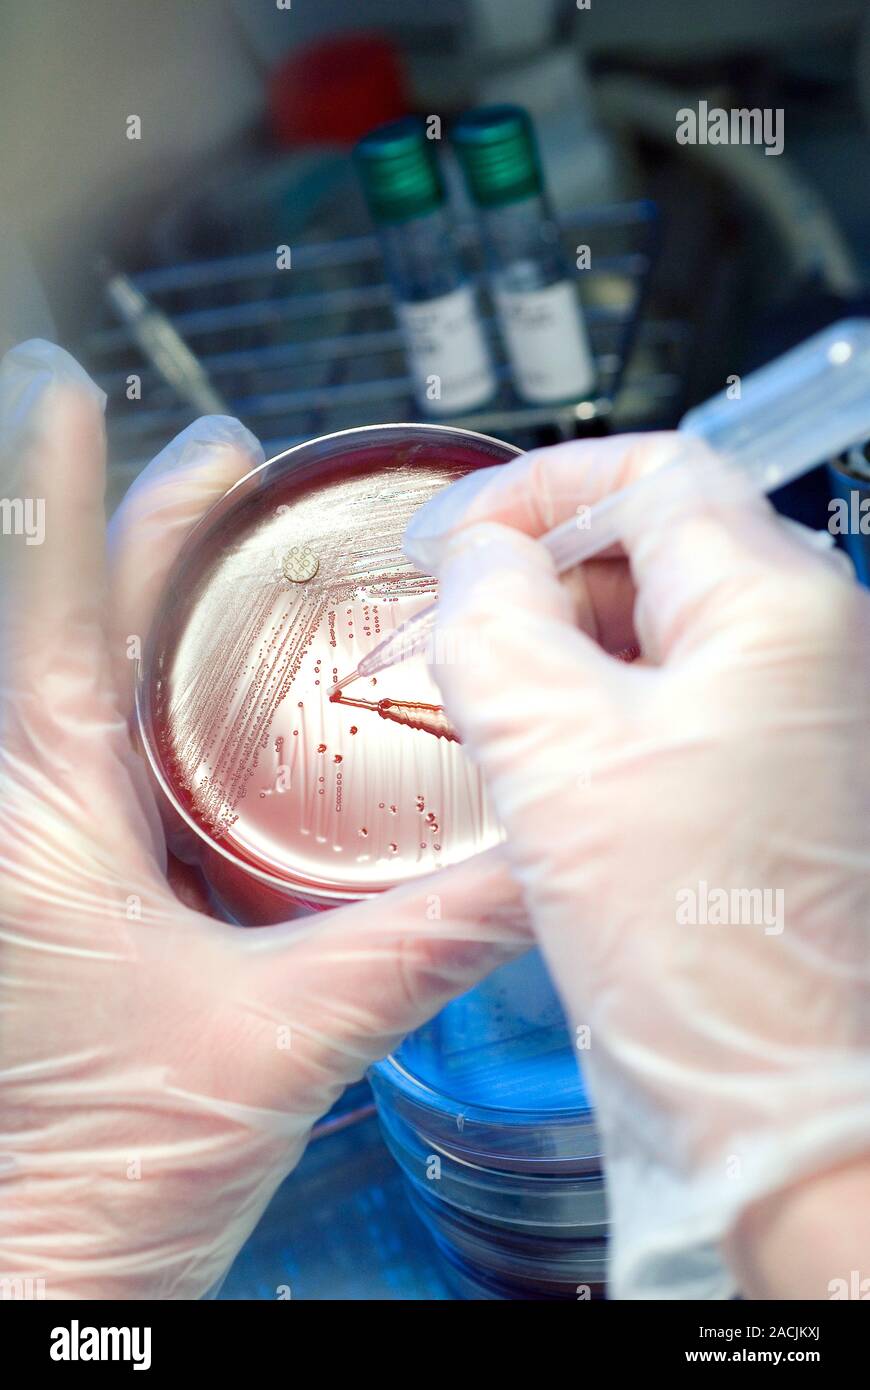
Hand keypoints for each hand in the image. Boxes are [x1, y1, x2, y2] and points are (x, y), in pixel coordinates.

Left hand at [0, 341, 526, 1299]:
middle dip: (144, 539)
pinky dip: (147, 709)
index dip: (63, 495)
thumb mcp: (285, 1037)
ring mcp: (29, 860)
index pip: (54, 617)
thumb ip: (418, 946)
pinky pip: (93, 770)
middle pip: (73, 635)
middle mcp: (22, 819)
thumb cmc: (112, 1166)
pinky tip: (213, 712)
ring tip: (220, 554)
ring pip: (78, 696)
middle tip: (226, 467)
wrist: (37, 1273)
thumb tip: (534, 875)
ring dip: (142, 613)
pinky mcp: (52, 905)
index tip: (66, 387)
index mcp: (47, 820)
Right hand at [403, 431, 869, 1298]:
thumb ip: (492, 618)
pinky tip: (549, 761)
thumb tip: (479, 558)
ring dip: (567, 643)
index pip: (649, 470)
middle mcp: (812, 640)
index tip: (449, 540)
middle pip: (658, 541)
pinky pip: (681, 697)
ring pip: (665, 623)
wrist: (782, 1098)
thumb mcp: (549, 752)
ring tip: (490, 705)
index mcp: (773, 604)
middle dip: (545, 570)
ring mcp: (805, 709)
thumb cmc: (692, 939)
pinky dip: (603, 704)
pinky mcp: (782, 772)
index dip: (532, 488)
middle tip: (455, 627)